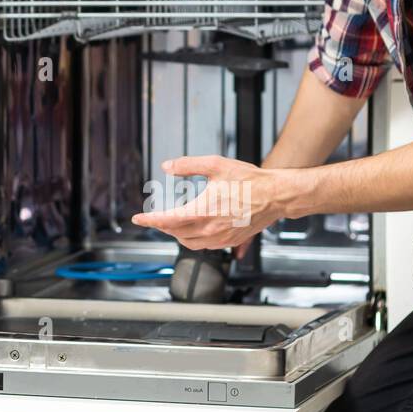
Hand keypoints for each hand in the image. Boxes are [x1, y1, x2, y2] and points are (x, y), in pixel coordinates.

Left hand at [131, 155, 295, 250]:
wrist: (275, 196)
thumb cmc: (249, 180)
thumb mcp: (216, 165)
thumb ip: (188, 165)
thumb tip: (167, 167)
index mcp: (203, 210)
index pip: (167, 220)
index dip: (149, 220)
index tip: (137, 219)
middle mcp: (210, 228)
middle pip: (175, 233)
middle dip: (162, 226)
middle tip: (154, 217)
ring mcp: (221, 238)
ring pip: (188, 243)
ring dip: (176, 234)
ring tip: (172, 224)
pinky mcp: (230, 242)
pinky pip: (204, 246)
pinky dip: (192, 240)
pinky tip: (193, 230)